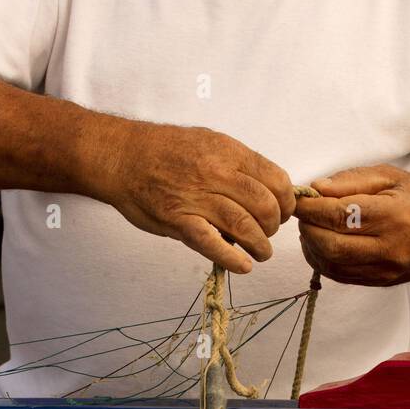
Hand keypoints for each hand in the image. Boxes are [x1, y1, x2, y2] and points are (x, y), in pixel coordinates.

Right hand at [105, 121, 296, 273]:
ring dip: (260, 246)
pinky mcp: (179, 221)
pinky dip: (233, 258)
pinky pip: (213, 243)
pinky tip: (243, 266)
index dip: (287, 202)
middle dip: (274, 226)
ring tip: (261, 253)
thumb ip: (236, 164)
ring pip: (245, 226)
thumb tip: (264, 188)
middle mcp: (216, 173)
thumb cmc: (165, 151)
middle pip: (265, 206)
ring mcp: (197, 198)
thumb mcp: (209, 143)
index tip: (283, 213)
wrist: (123, 156)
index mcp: (229, 152)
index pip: (276, 179)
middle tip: (269, 234)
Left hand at [294, 165, 409, 285]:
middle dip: (307, 227)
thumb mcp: (391, 177)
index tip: (297, 198)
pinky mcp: (380, 282)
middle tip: (302, 214)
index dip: (311, 207)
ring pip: (331, 264)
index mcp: (392, 215)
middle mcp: (389, 247)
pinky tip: (320, 245)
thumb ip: (351, 180)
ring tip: (310, 227)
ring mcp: (384, 270)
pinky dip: (321, 260)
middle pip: (330, 244)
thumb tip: (315, 188)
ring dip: (311, 246)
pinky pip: (340, 276)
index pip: (339, 214)